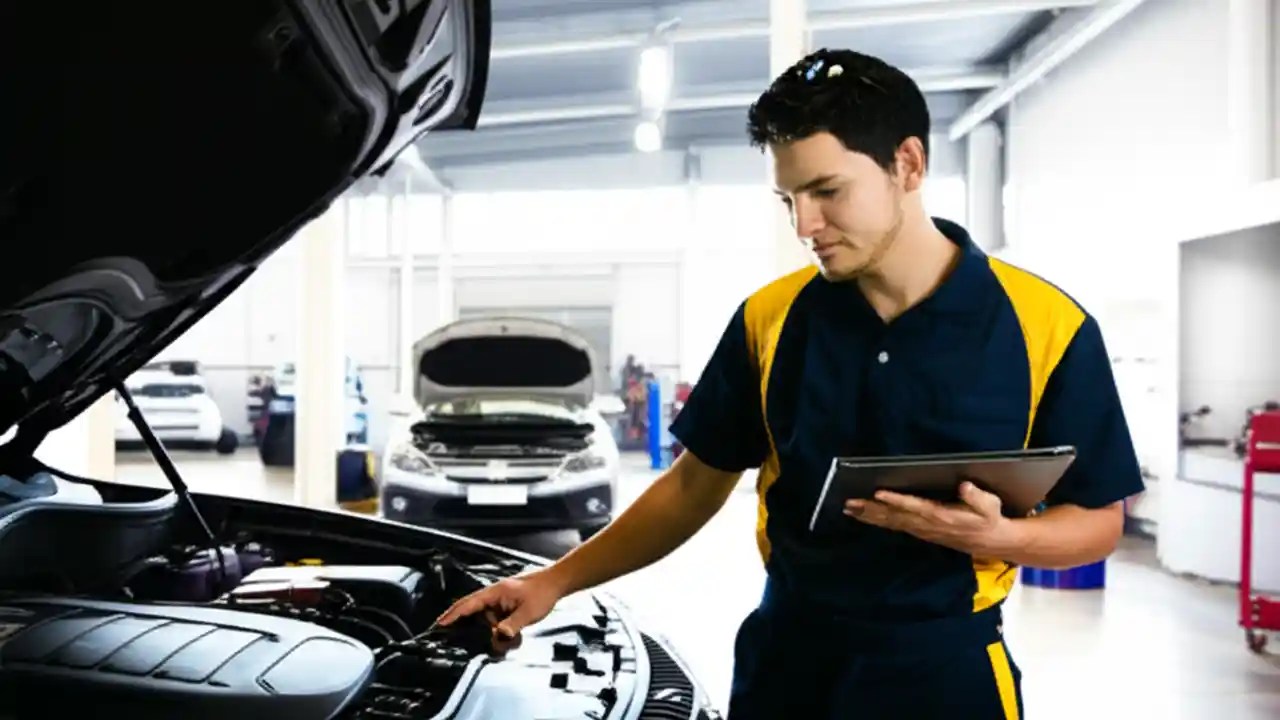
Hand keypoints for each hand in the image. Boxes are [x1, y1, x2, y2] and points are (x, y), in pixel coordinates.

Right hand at [435, 569, 564, 640]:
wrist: (557, 583)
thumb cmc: (542, 592)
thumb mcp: (528, 611)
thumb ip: (512, 624)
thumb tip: (498, 636)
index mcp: (494, 593)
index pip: (468, 604)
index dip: (453, 614)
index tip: (440, 623)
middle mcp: (494, 596)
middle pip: (476, 615)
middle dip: (477, 629)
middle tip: (480, 641)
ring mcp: (500, 602)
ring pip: (488, 621)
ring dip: (496, 632)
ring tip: (513, 639)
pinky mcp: (507, 607)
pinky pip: (498, 621)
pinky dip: (504, 630)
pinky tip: (516, 635)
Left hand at [844, 481, 1020, 556]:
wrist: (990, 542)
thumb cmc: (988, 518)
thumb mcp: (990, 505)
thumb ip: (977, 497)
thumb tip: (965, 486)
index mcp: (942, 516)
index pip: (915, 507)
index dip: (897, 501)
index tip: (880, 493)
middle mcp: (927, 525)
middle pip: (895, 516)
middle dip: (871, 509)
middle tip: (850, 502)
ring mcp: (921, 530)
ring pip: (890, 523)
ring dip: (868, 516)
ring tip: (848, 508)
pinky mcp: (918, 531)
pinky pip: (893, 526)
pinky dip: (876, 521)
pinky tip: (862, 515)